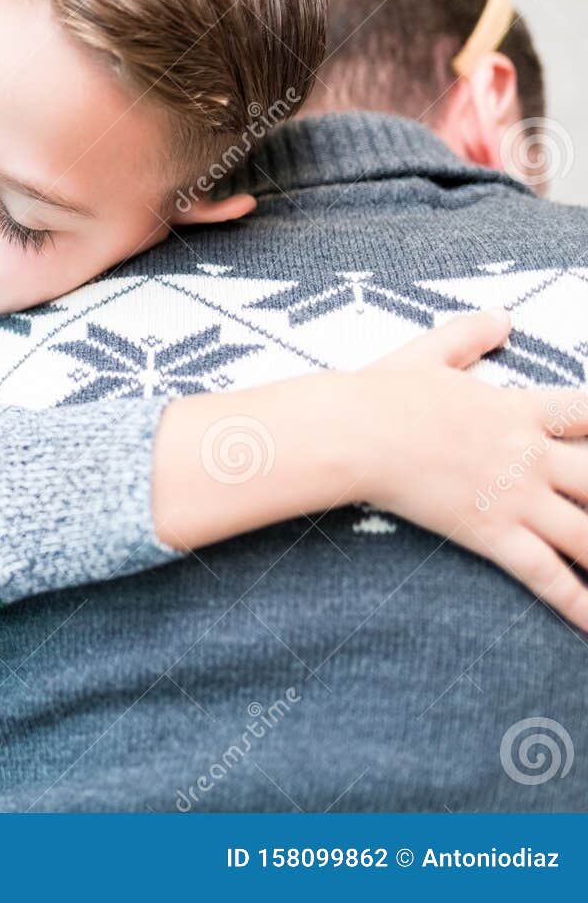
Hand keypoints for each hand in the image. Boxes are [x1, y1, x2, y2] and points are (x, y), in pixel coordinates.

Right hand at [355, 309, 587, 631]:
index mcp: (519, 408)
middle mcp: (530, 454)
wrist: (352, 433)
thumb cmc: (382, 393)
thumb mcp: (428, 352)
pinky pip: (545, 574)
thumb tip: (501, 316)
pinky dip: (577, 603)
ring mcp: (514, 497)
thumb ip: (469, 335)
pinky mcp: (491, 532)